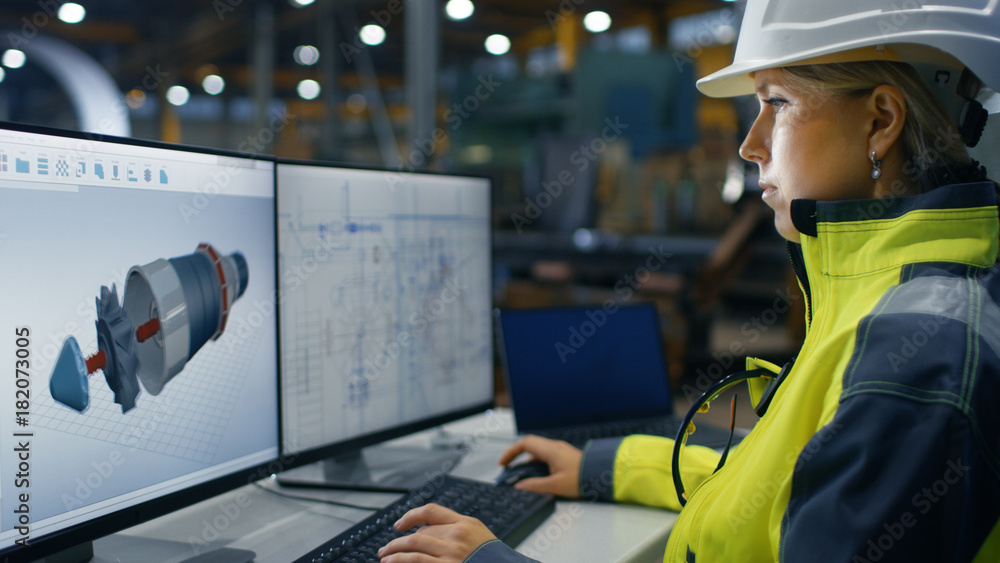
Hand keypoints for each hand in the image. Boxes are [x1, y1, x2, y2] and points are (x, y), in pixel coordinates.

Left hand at [377, 503, 495, 561]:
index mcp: (466, 524)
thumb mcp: (480, 538)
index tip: (400, 524)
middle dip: (398, 540)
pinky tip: (392, 562)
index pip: (431, 511)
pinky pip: (416, 560)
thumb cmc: (494, 560)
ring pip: (414, 545)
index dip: (411, 516)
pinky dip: (400, 560)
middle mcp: (457, 535)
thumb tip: (430, 533)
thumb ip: (459, 531)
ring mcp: (452, 552)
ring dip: (394, 550)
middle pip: (420, 532)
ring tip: (384, 556)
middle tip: (386, 547)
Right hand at [497, 435, 581, 497]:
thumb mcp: (556, 486)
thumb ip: (535, 486)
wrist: (602, 475)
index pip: (525, 444)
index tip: (503, 463)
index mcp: (551, 450)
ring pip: (538, 451)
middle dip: (516, 455)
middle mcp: (555, 447)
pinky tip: (537, 476)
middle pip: (530, 445)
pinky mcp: (565, 456)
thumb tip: (518, 486)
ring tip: (520, 474)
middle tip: (508, 467)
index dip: (511, 452)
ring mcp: (561, 450)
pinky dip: (537, 463)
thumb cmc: (582, 479)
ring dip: (527, 460)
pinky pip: (546, 456)